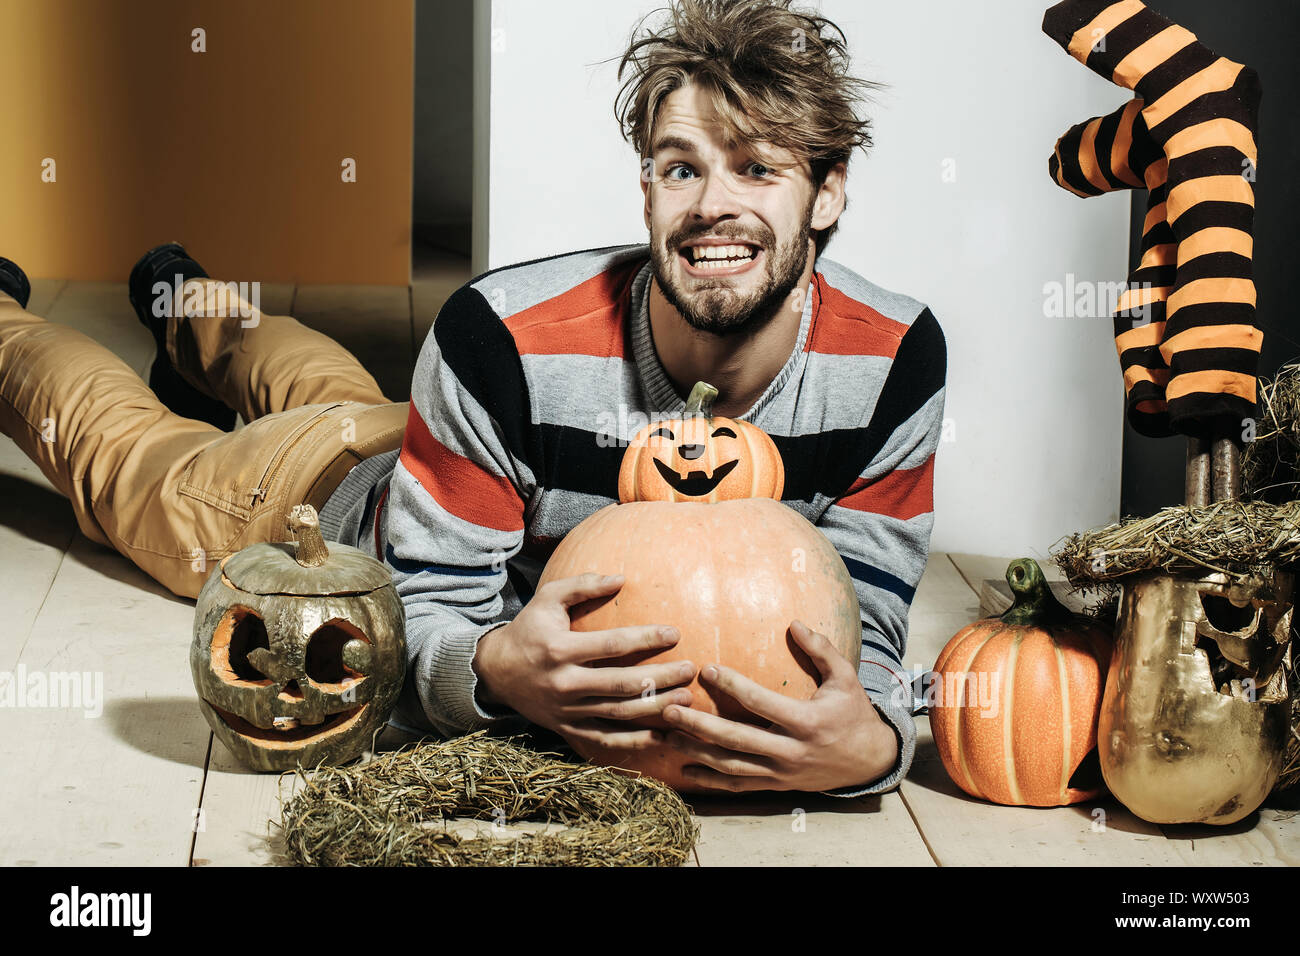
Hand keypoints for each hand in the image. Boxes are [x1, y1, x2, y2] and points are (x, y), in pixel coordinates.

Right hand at [472, 572, 696, 752]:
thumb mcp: (547, 598)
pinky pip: (604, 740)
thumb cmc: (529, 629)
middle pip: (621, 684)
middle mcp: (564, 683)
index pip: (612, 645)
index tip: (675, 633)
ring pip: (618, 714)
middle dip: (661, 678)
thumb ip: (582, 585)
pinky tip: (661, 735)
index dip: (646, 638)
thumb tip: (620, 578)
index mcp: (560, 649)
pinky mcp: (567, 728)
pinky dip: (633, 742)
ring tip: (686, 700)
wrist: (496, 671)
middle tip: (690, 670)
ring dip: (655, 709)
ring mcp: (566, 710)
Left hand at [662, 619, 897, 792]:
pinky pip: (740, 785)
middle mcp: (791, 751)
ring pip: (732, 766)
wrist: (871, 761)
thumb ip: (822, 649)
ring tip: (666, 738)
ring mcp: (782, 773)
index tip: (706, 668)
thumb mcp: (846, 678)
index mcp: (807, 721)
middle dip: (699, 725)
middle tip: (669, 709)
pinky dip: (711, 780)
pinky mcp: (778, 785)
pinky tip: (685, 771)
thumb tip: (795, 623)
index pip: (761, 702)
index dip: (732, 685)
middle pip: (737, 739)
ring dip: (697, 752)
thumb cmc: (854, 713)